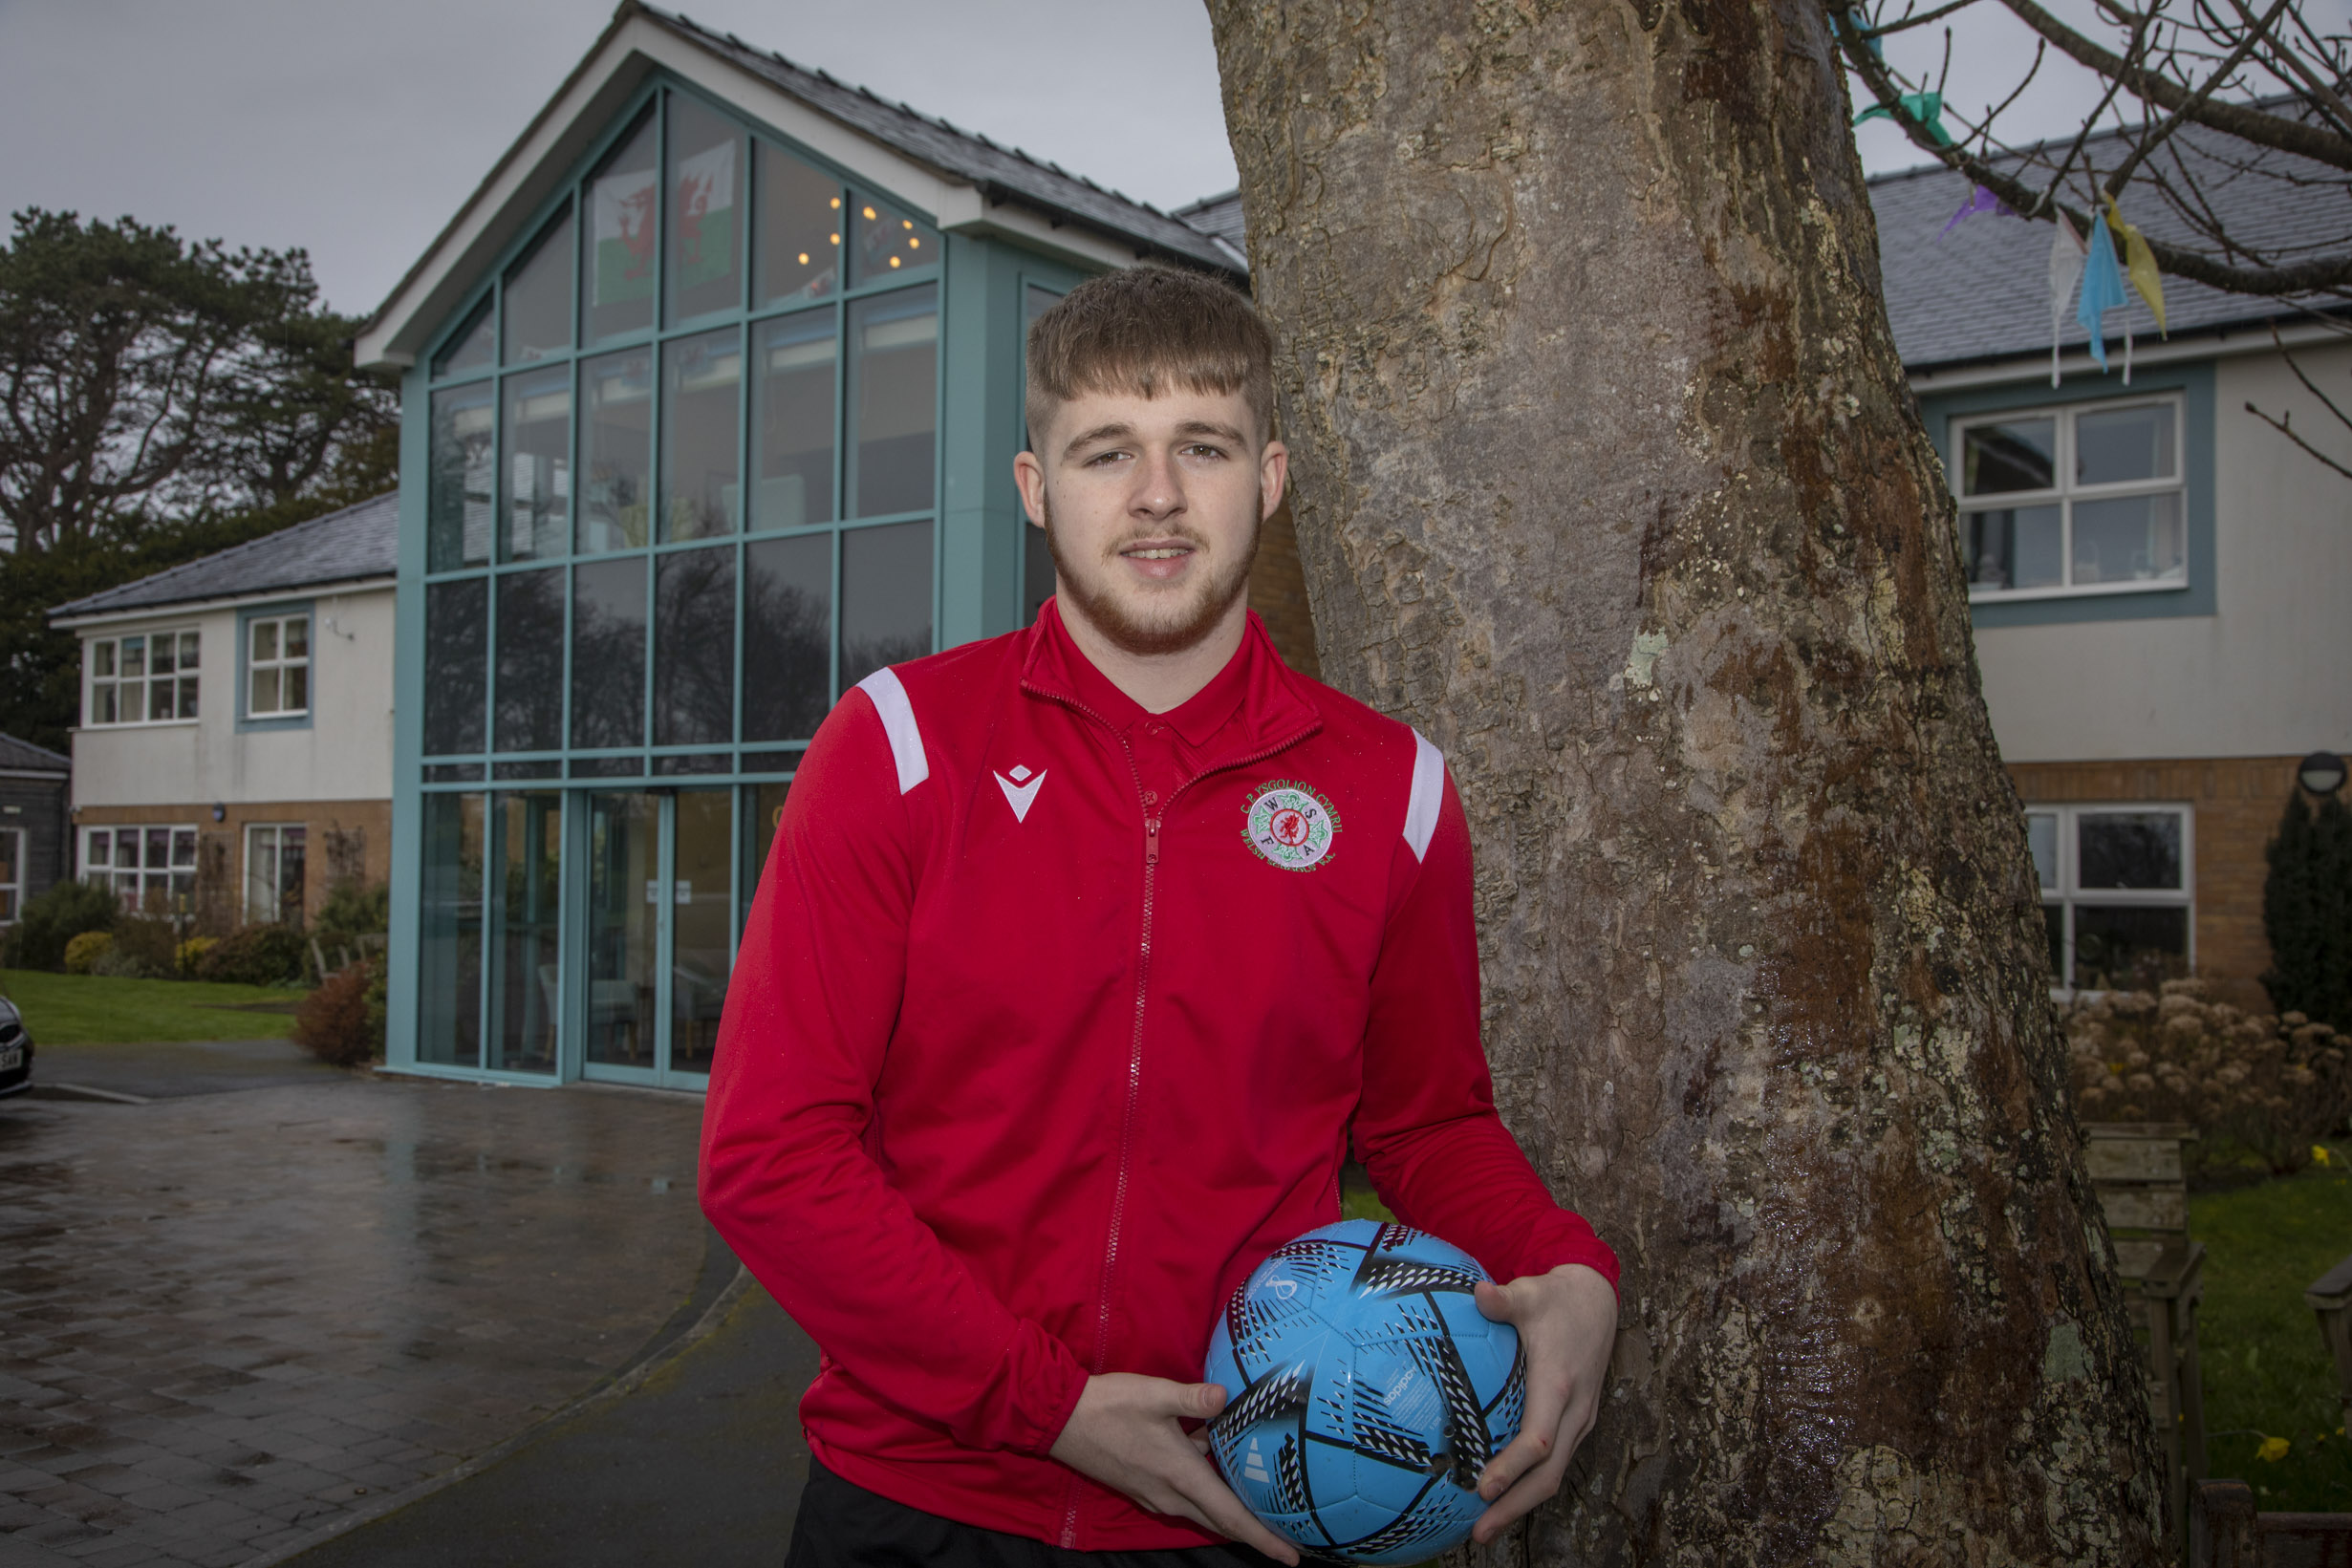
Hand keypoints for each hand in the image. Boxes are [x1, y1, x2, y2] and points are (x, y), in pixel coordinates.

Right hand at [1049, 1372, 1301, 1564]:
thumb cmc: (1109, 1406)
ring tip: (1258, 1496)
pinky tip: (1213, 1458)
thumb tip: (1226, 1395)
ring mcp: (1154, 1495)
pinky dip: (1206, 1492)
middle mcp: (1171, 1495)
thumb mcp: (1154, 1395)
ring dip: (1228, 1508)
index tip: (1291, 1557)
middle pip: (1220, 1520)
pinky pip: (1185, 1498)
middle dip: (1252, 1529)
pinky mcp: (1143, 1487)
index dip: (1263, 1538)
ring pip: (1202, 1509)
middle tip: (1286, 1533)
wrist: (1061, 1420)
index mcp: (1181, 1475)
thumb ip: (1193, 1398)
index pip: (1230, 1517)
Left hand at [1468, 1263, 1618, 1543]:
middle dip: (1514, 1506)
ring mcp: (1579, 1421)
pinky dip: (1531, 1485)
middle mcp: (1575, 1411)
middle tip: (1478, 1533)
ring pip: (1554, 1475)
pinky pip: (1555, 1463)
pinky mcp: (1577, 1422)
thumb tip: (1479, 1293)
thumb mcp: (1530, 1292)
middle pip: (1548, 1473)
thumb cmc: (1556, 1298)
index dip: (1512, 1467)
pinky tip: (1503, 1497)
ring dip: (1522, 1504)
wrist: (1598, 1301)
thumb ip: (1503, 1299)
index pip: (1539, 1438)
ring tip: (1484, 1528)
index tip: (1483, 1487)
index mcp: (1560, 1384)